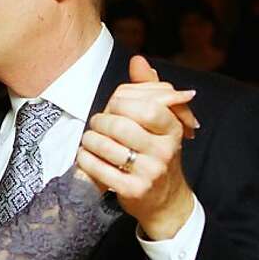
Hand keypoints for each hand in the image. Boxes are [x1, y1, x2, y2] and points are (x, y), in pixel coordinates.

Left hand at [76, 55, 197, 238]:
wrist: (165, 199)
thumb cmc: (157, 154)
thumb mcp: (160, 122)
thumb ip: (149, 89)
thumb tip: (138, 60)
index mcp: (172, 129)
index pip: (146, 107)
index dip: (121, 103)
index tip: (114, 107)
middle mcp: (165, 151)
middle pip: (122, 125)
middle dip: (101, 121)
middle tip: (96, 124)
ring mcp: (150, 172)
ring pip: (107, 146)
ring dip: (90, 140)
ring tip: (89, 139)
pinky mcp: (133, 190)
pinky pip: (100, 169)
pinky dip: (86, 160)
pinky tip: (86, 156)